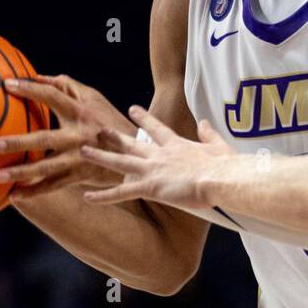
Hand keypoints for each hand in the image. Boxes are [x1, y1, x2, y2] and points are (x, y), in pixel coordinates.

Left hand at [0, 74, 136, 198]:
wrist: (135, 151)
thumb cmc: (109, 120)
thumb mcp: (94, 98)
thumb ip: (67, 86)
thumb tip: (38, 76)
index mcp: (80, 112)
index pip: (52, 96)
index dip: (30, 89)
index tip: (6, 84)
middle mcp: (78, 135)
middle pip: (45, 139)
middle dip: (20, 142)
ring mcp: (79, 158)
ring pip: (47, 167)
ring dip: (22, 172)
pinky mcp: (80, 175)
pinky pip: (54, 185)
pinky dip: (35, 192)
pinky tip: (14, 196)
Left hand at [80, 105, 235, 212]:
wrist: (221, 177)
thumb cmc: (224, 166)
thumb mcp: (218, 145)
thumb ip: (208, 133)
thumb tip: (205, 122)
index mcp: (177, 145)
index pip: (156, 129)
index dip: (144, 119)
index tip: (133, 109)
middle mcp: (160, 155)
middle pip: (132, 143)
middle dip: (115, 137)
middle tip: (100, 130)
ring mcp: (153, 169)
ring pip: (120, 162)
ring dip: (101, 157)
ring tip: (83, 151)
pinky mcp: (150, 186)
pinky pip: (122, 192)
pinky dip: (104, 196)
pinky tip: (88, 197)